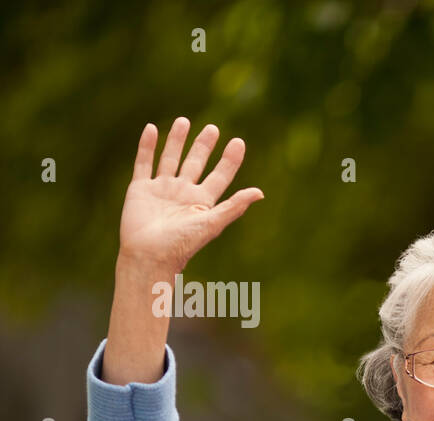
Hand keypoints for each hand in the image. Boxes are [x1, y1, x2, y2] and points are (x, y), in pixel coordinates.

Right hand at [119, 117, 263, 270]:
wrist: (149, 254)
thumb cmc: (182, 243)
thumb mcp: (212, 223)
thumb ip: (235, 206)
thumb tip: (260, 193)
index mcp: (202, 202)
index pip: (220, 176)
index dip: (230, 160)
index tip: (238, 142)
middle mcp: (183, 193)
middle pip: (196, 163)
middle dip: (204, 146)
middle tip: (213, 128)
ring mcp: (162, 190)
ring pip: (171, 158)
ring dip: (177, 140)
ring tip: (185, 120)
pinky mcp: (140, 189)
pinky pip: (144, 163)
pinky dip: (147, 146)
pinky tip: (152, 128)